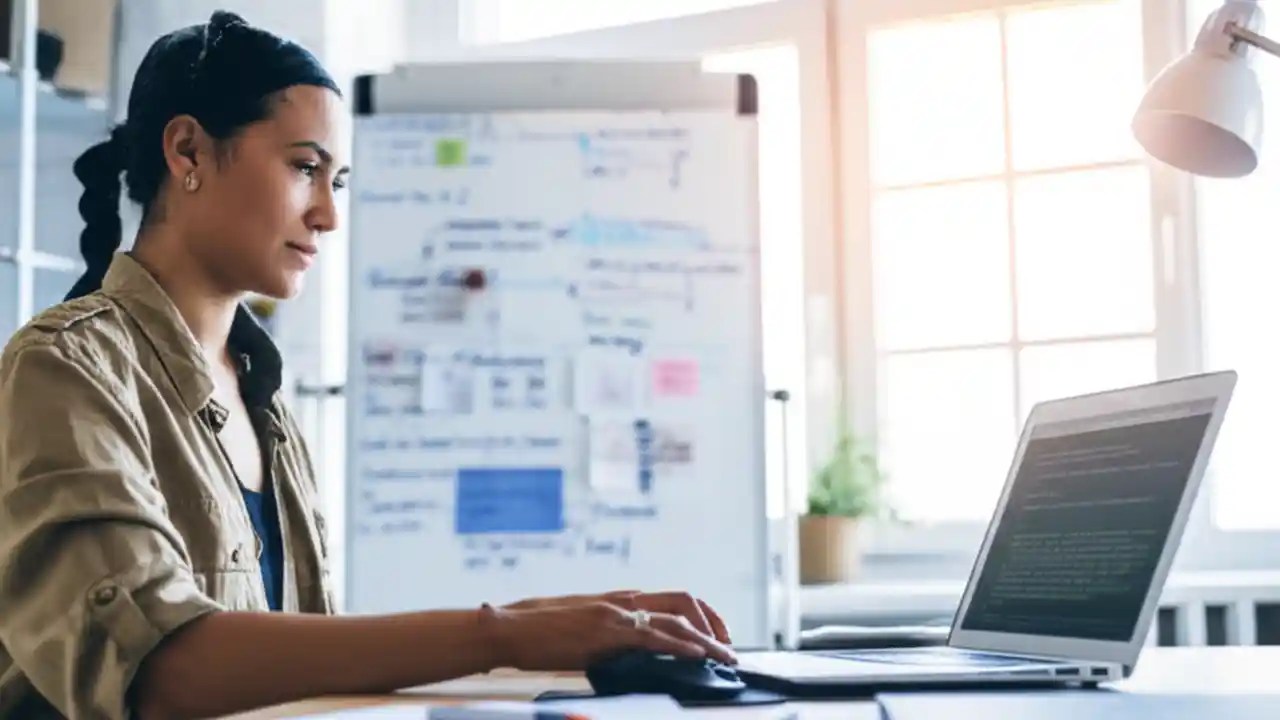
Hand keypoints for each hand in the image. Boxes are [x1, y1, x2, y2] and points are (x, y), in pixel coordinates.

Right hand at [482, 600, 737, 671]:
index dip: (701, 614)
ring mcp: (615, 614)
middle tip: (729, 647)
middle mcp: (622, 601)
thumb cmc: (536, 631)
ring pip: (676, 619)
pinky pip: (654, 636)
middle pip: (684, 601)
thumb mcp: (579, 627)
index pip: (672, 597)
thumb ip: (606, 633)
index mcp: (617, 599)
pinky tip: (698, 655)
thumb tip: (625, 648)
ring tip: (727, 656)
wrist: (508, 628)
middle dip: (712, 623)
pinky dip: (681, 645)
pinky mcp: (606, 633)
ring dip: (707, 639)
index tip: (716, 634)